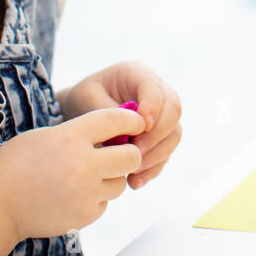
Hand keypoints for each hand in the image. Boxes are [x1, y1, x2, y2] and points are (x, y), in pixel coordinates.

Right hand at [0, 107, 143, 243]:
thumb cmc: (16, 165)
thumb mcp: (45, 136)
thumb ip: (79, 133)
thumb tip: (114, 132)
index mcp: (71, 137)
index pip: (116, 120)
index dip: (132, 119)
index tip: (138, 122)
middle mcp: (83, 164)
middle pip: (132, 156)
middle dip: (129, 154)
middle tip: (120, 154)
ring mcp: (85, 193)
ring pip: (120, 183)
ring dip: (110, 179)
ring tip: (85, 177)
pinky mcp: (84, 215)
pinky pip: (104, 204)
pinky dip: (95, 200)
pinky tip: (73, 195)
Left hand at [60, 61, 182, 188]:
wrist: (80, 112)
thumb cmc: (82, 100)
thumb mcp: (87, 99)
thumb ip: (108, 114)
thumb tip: (130, 136)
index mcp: (136, 74)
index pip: (155, 89)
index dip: (153, 109)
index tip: (141, 129)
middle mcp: (155, 91)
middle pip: (174, 110)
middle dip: (158, 136)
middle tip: (135, 155)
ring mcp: (161, 113)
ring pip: (174, 133)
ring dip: (157, 156)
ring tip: (133, 173)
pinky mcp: (160, 135)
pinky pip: (166, 152)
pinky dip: (153, 168)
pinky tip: (134, 181)